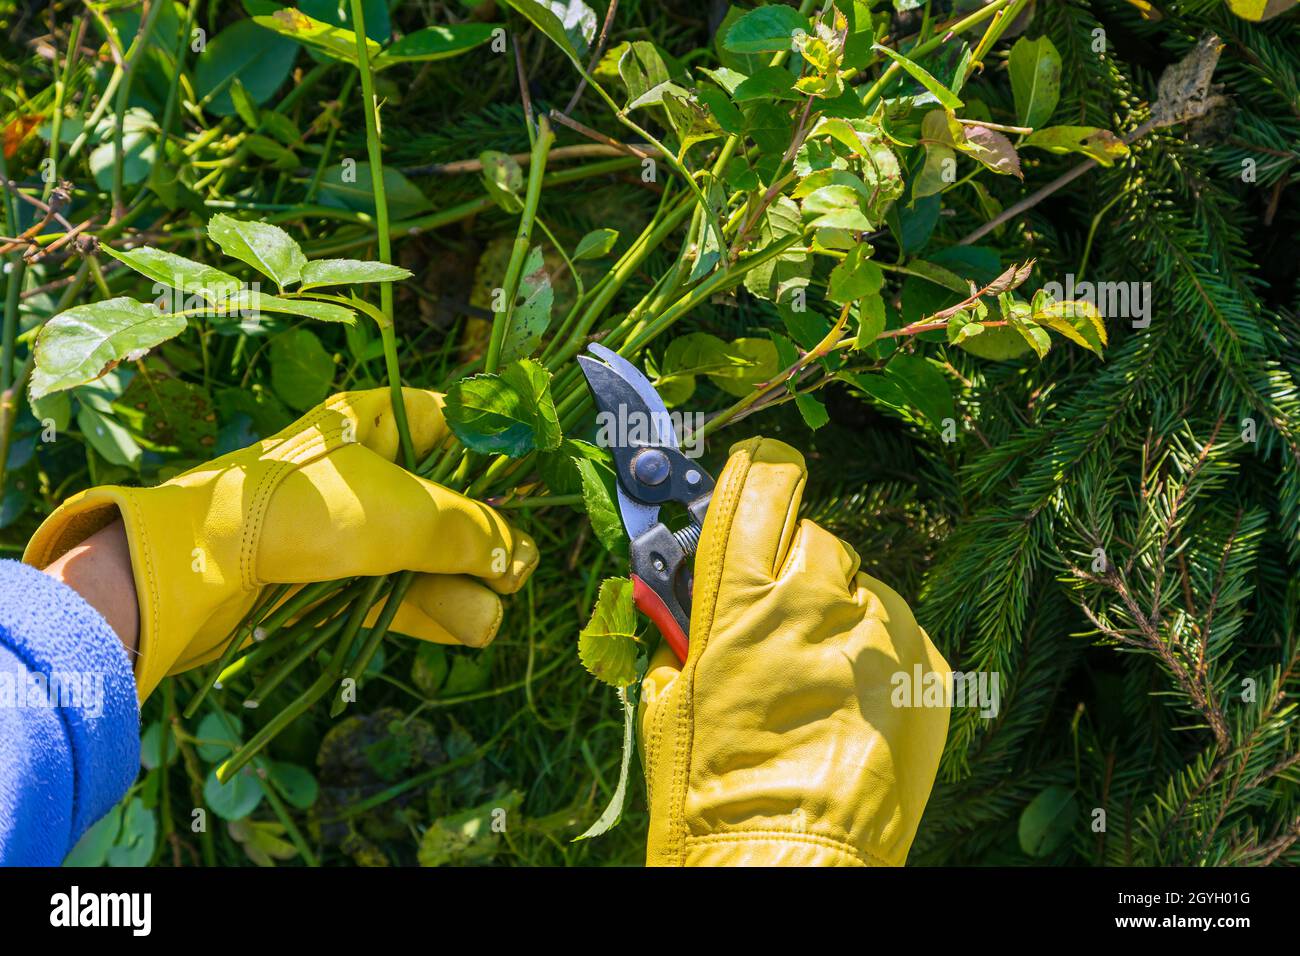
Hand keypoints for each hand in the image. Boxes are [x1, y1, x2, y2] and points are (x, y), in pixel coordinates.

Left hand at [25, 389, 537, 699]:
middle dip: (490, 538)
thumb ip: (475, 534)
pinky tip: (474, 626)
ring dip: (469, 584)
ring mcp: (352, 528)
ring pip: (433, 553)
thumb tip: (523, 560)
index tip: (543, 484)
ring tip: (495, 610)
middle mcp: (369, 470)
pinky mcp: (337, 579)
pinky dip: (437, 609)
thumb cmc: (306, 512)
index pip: (459, 424)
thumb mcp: (407, 515)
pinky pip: (403, 590)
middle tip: (519, 568)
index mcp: (379, 422)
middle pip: (454, 500)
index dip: (504, 453)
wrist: (197, 570)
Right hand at [637, 437, 949, 865]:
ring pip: (861, 584)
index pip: (761, 484)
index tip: (759, 473)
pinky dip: (877, 653)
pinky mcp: (926, 670)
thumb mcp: (669, 700)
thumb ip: (682, 628)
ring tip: (816, 677)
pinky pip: (899, 631)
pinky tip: (852, 703)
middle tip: (777, 616)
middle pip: (815, 535)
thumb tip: (680, 592)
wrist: (786, 864)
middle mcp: (818, 600)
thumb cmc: (711, 793)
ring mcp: (881, 634)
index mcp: (741, 597)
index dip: (758, 473)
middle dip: (795, 565)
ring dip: (839, 612)